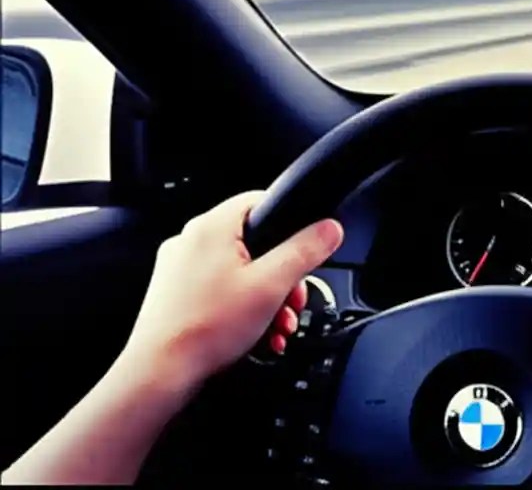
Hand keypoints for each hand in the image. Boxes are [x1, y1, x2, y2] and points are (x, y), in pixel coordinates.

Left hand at [120, 190, 343, 389]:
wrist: (161, 372)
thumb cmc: (205, 329)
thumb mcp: (271, 285)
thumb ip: (305, 251)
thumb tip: (329, 228)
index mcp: (211, 227)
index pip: (260, 200)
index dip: (290, 221)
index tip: (307, 246)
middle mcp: (191, 241)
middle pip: (254, 242)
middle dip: (283, 274)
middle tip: (293, 299)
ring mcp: (180, 268)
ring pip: (240, 270)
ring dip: (267, 296)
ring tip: (277, 323)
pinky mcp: (176, 293)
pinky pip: (221, 289)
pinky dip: (243, 306)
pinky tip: (256, 332)